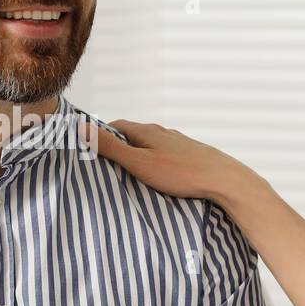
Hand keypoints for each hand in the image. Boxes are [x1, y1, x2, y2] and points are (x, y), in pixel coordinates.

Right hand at [77, 119, 254, 203]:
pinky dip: (155, 162)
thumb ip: (110, 147)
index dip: (102, 135)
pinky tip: (157, 176)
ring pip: (152, 145)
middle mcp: (163, 132)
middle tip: (107, 164)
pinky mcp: (191, 155)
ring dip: (139, 155)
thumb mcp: (138, 162)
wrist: (223, 180)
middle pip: (134, 135)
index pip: (116, 126)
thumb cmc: (180, 172)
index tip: (90, 148)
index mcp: (147, 131)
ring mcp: (179, 143)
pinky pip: (166, 155)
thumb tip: (81, 128)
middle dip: (119, 146)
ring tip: (130, 172)